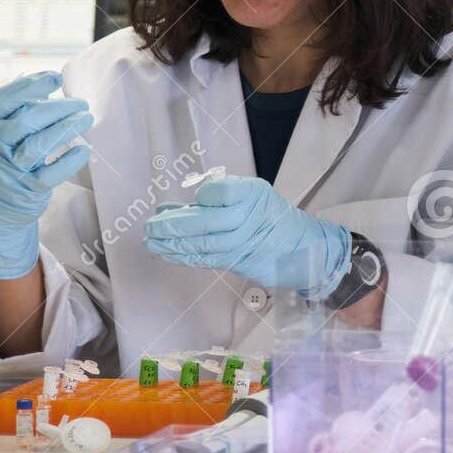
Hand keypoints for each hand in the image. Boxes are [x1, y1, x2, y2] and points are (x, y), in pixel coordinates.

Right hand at [0, 71, 93, 278]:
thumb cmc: (10, 153)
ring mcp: (11, 167)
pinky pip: (49, 175)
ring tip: (87, 118)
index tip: (56, 77)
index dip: (30, 85)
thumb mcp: (6, 128)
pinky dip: (68, 161)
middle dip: (58, 109)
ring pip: (38, 145)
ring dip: (66, 129)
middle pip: (27, 120)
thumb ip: (23, 106)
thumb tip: (49, 78)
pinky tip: (84, 150)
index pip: (5, 99)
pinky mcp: (27, 188)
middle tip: (82, 104)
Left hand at [142, 175, 351, 293]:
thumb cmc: (272, 216)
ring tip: (150, 241)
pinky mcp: (239, 261)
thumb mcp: (252, 195)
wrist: (302, 247)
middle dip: (172, 225)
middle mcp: (249, 216)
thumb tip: (169, 208)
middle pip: (203, 221)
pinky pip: (206, 258)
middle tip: (150, 225)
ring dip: (171, 244)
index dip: (201, 197)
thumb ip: (216, 198)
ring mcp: (244, 241)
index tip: (193, 201)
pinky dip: (183, 256)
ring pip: (201, 243)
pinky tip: (167, 253)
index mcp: (254, 193)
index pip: (218, 191)